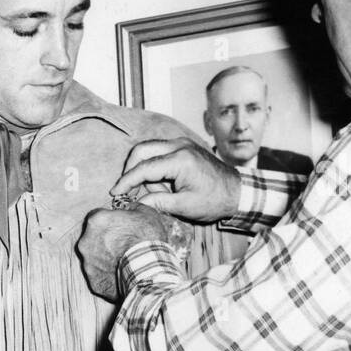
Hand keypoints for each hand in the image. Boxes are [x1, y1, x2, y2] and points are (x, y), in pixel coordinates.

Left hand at [77, 207, 184, 301]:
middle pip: (93, 237)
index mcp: (96, 221)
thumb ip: (134, 207)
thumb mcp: (146, 213)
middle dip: (105, 240)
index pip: (98, 216)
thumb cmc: (146, 240)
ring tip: (124, 260)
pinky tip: (122, 273)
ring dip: (106, 257)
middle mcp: (86, 241)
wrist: (148, 271)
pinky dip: (108, 274)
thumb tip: (130, 207)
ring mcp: (88, 263)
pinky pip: (99, 275)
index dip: (110, 220)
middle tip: (123, 244)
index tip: (120, 226)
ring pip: (95, 257)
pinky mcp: (93, 280)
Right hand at [112, 139, 239, 222]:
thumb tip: (134, 202)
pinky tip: (162, 185)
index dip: (126, 181)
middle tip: (127, 190)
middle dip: (131, 170)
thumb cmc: (214, 200)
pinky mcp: (183, 146)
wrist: (236, 191)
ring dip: (145, 170)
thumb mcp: (184, 206)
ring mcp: (182, 143)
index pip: (144, 168)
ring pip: (149, 149)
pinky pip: (159, 152)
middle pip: (141, 150)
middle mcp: (180, 146)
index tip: (114, 193)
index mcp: (180, 160)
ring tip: (159, 192)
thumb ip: (157, 202)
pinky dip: (153, 166)